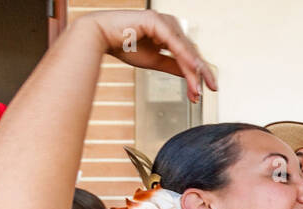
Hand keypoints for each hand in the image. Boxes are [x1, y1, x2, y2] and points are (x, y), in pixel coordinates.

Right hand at [78, 10, 216, 102]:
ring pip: (185, 49)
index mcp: (170, 33)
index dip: (196, 74)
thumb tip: (191, 75)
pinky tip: (193, 69)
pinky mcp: (156, 21)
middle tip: (203, 93)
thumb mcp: (155, 61)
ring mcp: (164, 21)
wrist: (100, 35)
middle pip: (191, 52)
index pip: (189, 55)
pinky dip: (184, 56)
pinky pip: (174, 42)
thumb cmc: (123, 46)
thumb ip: (173, 66)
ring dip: (192, 70)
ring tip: (197, 88)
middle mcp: (170, 25)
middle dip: (198, 75)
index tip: (201, 92)